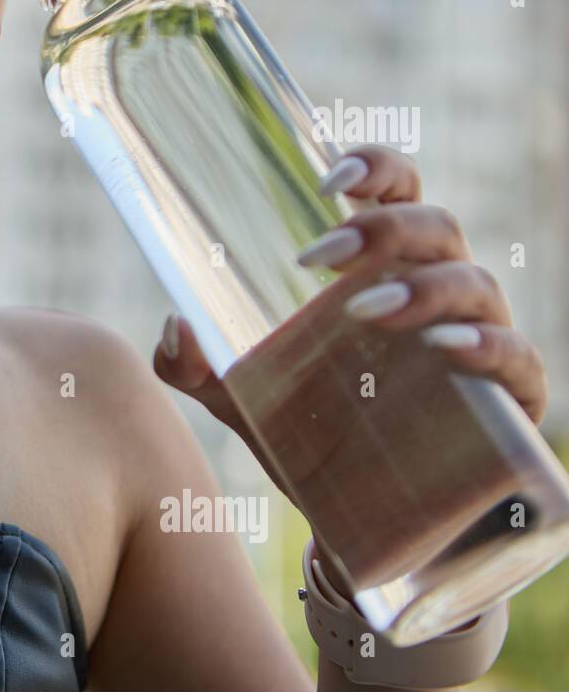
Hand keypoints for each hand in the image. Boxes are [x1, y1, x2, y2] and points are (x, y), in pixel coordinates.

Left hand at [153, 142, 547, 446]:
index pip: (396, 192)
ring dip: (421, 287)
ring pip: (473, 283)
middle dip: (379, 229)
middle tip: (312, 258)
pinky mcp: (507, 399)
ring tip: (363, 311)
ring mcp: (478, 341)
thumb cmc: (307, 434)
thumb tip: (176, 326)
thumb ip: (195, 365)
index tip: (327, 180)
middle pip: (435, 226)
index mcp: (383, 268)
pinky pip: (516, 358)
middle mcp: (436, 291)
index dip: (374, 168)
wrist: (356, 522)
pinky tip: (446, 349)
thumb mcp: (240, 398)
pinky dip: (487, 346)